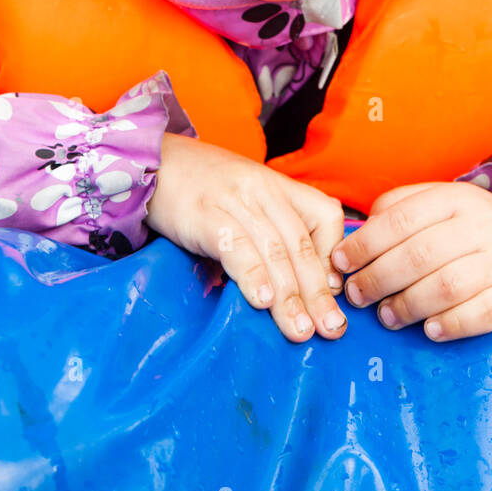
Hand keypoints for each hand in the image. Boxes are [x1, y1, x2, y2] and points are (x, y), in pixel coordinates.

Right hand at [146, 133, 347, 342]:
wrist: (154, 160)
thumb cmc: (204, 186)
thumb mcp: (248, 198)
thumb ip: (272, 231)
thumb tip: (295, 286)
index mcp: (279, 185)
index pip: (325, 214)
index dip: (334, 256)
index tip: (337, 293)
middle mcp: (263, 190)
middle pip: (301, 243)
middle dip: (318, 292)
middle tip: (331, 330)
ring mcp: (234, 200)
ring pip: (273, 250)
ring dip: (289, 296)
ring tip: (300, 330)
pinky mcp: (205, 214)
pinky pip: (235, 246)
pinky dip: (251, 274)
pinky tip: (260, 300)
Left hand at [330, 181, 491, 341]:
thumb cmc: (466, 229)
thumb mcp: (437, 203)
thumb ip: (396, 210)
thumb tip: (354, 237)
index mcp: (454, 198)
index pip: (402, 219)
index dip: (365, 244)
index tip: (341, 263)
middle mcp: (480, 226)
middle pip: (420, 255)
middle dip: (379, 279)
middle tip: (358, 296)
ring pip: (447, 286)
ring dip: (409, 305)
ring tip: (387, 316)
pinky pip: (482, 314)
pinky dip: (451, 325)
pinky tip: (429, 331)